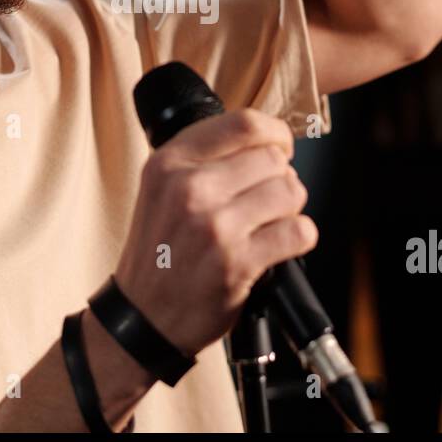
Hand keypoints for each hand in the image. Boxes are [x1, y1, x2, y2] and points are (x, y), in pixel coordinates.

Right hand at [112, 108, 317, 358]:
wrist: (142, 318)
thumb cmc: (159, 253)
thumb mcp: (162, 189)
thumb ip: (205, 158)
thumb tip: (268, 140)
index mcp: (169, 162)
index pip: (244, 123)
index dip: (275, 133)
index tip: (280, 147)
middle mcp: (189, 188)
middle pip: (273, 158)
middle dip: (281, 177)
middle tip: (267, 199)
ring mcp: (214, 226)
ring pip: (291, 191)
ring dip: (290, 208)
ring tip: (270, 223)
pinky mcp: (237, 262)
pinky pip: (298, 232)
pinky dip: (299, 238)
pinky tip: (278, 246)